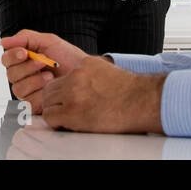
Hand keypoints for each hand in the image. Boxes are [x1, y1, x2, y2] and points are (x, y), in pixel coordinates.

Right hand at [0, 30, 87, 113]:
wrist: (85, 74)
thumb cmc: (68, 58)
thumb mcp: (48, 42)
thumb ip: (25, 38)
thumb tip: (4, 41)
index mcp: (23, 61)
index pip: (6, 59)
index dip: (13, 56)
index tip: (25, 52)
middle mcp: (23, 77)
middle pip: (10, 74)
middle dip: (27, 67)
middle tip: (43, 61)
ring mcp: (28, 92)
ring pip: (18, 88)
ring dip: (34, 79)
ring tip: (50, 75)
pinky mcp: (35, 105)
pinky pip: (28, 101)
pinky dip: (39, 92)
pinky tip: (50, 86)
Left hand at [43, 55, 165, 133]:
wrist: (142, 103)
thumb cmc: (131, 92)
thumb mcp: (107, 71)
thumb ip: (90, 72)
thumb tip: (82, 79)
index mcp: (84, 65)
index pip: (61, 77)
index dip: (63, 91)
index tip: (69, 100)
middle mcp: (76, 76)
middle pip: (50, 88)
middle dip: (56, 100)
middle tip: (64, 111)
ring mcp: (72, 92)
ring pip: (48, 102)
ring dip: (55, 111)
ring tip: (68, 118)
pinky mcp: (72, 111)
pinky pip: (50, 116)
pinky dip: (55, 122)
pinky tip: (67, 124)